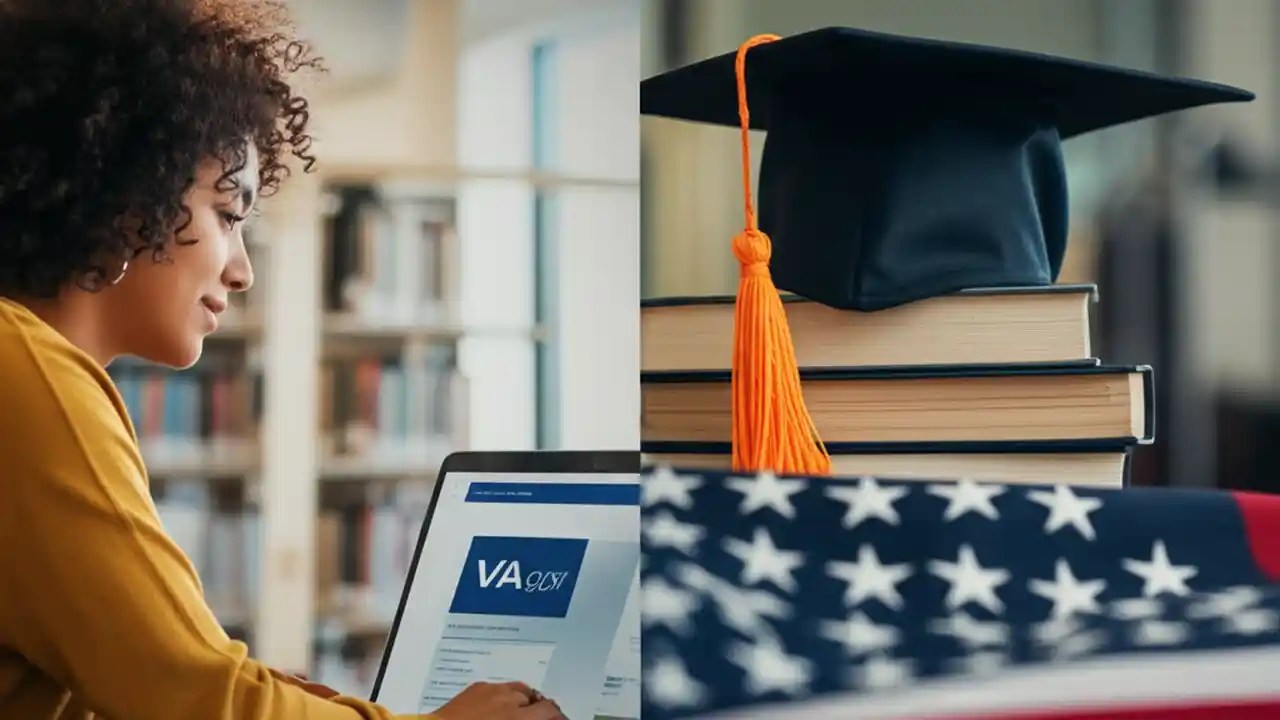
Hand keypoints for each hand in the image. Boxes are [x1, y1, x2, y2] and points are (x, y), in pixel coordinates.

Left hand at [431, 681, 565, 719]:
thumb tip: (538, 718)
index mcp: (517, 718)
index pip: (549, 711)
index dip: (557, 716)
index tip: (559, 719)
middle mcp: (507, 699)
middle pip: (534, 698)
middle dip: (538, 709)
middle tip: (535, 718)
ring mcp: (491, 690)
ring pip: (518, 689)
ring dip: (521, 700)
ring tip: (517, 711)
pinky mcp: (476, 686)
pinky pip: (498, 688)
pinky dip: (502, 696)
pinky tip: (495, 707)